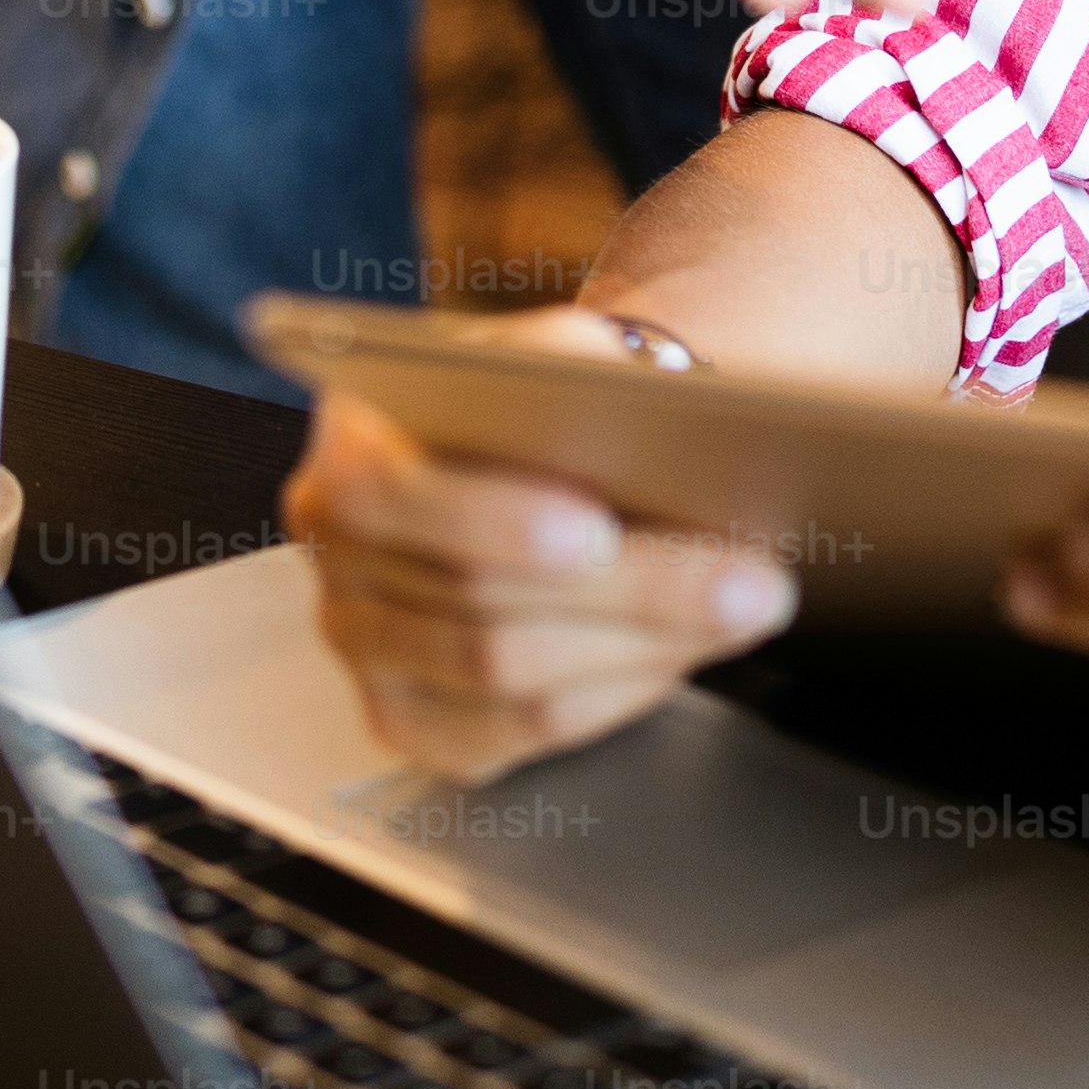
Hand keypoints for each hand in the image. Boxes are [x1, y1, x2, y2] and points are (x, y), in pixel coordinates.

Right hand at [285, 321, 804, 781]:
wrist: (556, 462)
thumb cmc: (557, 408)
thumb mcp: (557, 355)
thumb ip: (567, 363)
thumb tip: (620, 400)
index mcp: (348, 446)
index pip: (392, 495)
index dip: (490, 516)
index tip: (598, 528)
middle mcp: (335, 554)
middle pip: (475, 599)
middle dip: (630, 591)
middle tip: (753, 579)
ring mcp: (363, 647)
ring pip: (506, 674)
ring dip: (642, 645)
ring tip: (745, 607)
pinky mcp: (409, 721)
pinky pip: (518, 732)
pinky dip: (615, 693)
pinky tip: (681, 651)